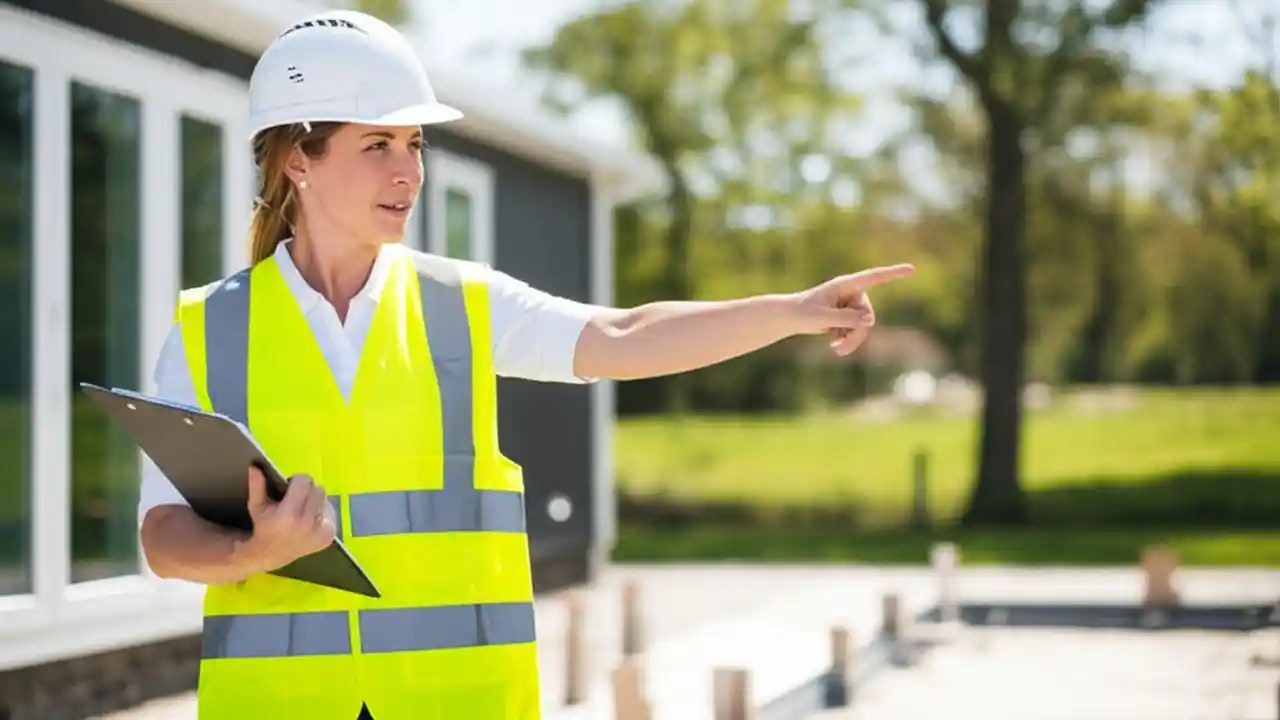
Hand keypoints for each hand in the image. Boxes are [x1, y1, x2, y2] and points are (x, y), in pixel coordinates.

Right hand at [236, 467, 336, 573]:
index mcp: (288, 514)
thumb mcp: (256, 506)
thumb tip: (254, 467)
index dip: (296, 481)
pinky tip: (311, 520)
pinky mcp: (329, 537)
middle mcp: (307, 523)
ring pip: (326, 499)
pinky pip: (332, 512)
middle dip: (307, 490)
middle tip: (296, 499)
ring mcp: (320, 532)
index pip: (304, 481)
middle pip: (318, 489)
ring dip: (316, 501)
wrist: (272, 554)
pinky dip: (323, 513)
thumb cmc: (264, 527)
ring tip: (303, 510)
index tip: (289, 488)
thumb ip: (257, 486)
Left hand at [791, 263, 915, 356]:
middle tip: (840, 349)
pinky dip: (847, 340)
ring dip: (852, 340)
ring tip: (836, 350)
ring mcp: (851, 304)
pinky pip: (857, 331)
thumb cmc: (803, 312)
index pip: (873, 277)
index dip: (893, 274)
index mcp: (845, 284)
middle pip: (867, 315)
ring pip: (863, 326)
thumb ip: (846, 318)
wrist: (791, 318)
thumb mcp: (823, 317)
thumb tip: (870, 320)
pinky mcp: (848, 316)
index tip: (911, 270)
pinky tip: (834, 345)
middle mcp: (851, 293)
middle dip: (856, 333)